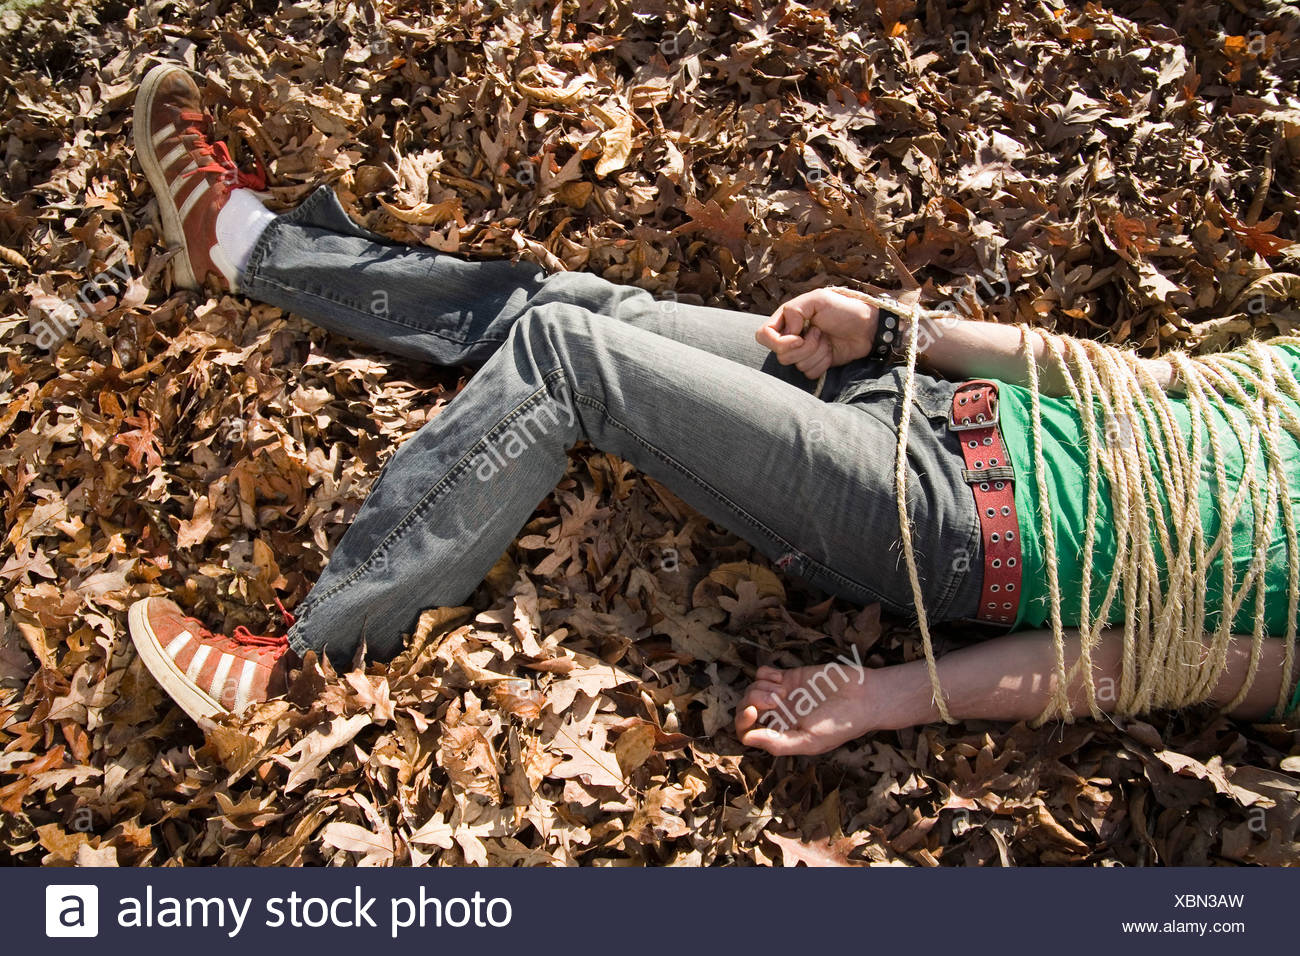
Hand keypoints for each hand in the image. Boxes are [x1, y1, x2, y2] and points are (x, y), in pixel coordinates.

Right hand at [755, 288, 878, 379]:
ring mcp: (803, 352)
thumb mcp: (818, 299)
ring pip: (796, 365)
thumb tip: (789, 332)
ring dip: (816, 353)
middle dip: (804, 347)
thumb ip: (794, 310)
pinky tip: (831, 352)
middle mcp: (791, 336)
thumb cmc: (844, 310)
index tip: (798, 338)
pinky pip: (808, 373)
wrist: (867, 328)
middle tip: (820, 332)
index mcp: (787, 319)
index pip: (763, 335)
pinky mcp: (815, 364)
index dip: (777, 342)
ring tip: (828, 340)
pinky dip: (822, 363)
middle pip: (780, 355)